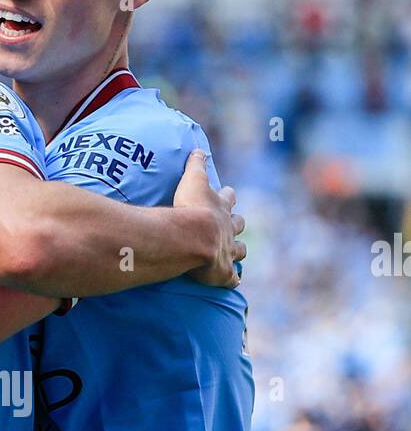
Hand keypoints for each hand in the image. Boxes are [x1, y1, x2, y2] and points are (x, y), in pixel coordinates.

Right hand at [173, 150, 245, 288]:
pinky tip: (232, 282)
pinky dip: (231, 280)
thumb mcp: (193, 180)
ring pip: (240, 252)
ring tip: (235, 254)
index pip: (228, 198)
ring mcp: (228, 252)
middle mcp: (228, 229)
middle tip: (234, 225)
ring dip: (238, 251)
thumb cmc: (191, 208)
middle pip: (239, 224)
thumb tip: (199, 149)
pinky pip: (231, 279)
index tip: (228, 194)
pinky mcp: (223, 273)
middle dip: (237, 224)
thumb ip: (196, 164)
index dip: (228, 196)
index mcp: (221, 208)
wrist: (194, 237)